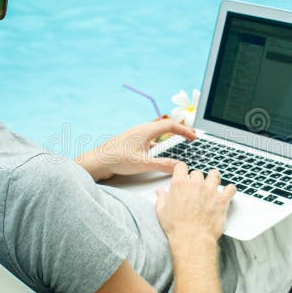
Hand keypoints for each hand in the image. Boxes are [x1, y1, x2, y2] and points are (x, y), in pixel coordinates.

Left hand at [76, 119, 195, 180]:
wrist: (96, 162)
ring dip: (171, 135)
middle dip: (180, 131)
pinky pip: (151, 138)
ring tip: (180, 141)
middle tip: (191, 137)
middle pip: (165, 126)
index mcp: (146, 130)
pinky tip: (161, 150)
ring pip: (158, 132)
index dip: (185, 130)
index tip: (195, 137)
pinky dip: (161, 141)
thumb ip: (163, 165)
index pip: (171, 125)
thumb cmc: (116, 160)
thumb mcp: (143, 164)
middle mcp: (141, 130)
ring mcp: (136, 136)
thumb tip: (179, 166)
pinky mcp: (132, 143)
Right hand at [155, 163, 236, 244]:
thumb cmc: (177, 227)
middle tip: (196, 187)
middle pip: (198, 172)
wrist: (192, 239)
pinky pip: (230, 188)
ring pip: (214, 175)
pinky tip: (227, 192)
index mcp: (180, 185)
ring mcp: (210, 191)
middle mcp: (196, 185)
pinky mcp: (222, 200)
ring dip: (213, 179)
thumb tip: (160, 193)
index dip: (182, 170)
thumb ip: (161, 198)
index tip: (183, 173)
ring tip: (212, 184)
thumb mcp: (162, 212)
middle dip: (197, 178)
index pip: (181, 167)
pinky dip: (230, 190)